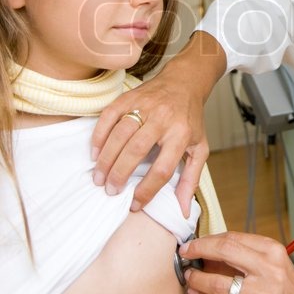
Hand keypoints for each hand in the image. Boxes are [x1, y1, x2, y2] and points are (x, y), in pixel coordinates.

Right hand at [91, 32, 225, 214]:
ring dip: (106, 158)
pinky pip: (109, 116)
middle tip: (110, 191)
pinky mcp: (130, 96)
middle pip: (136, 150)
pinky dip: (99, 135)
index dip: (148, 190)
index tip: (135, 204)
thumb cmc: (191, 120)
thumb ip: (191, 179)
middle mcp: (163, 118)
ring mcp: (145, 105)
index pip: (163, 168)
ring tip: (99, 178)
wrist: (184, 82)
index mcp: (182, 134)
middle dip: (120, 174)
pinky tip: (95, 153)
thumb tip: (183, 210)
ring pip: (120, 134)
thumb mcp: (199, 148)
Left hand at [180, 232, 293, 293]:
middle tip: (184, 254)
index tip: (193, 244)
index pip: (233, 238)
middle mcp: (269, 270)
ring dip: (197, 280)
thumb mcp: (274, 263)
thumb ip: (247, 254)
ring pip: (220, 283)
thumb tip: (209, 249)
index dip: (207, 240)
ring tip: (189, 278)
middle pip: (226, 251)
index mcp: (273, 251)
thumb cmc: (288, 290)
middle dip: (198, 250)